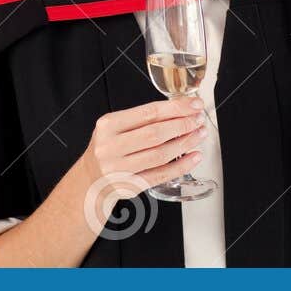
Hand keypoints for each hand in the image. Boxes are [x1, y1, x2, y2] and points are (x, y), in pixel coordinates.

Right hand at [78, 96, 205, 203]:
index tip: (193, 105)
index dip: (175, 108)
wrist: (91, 179)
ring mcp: (119, 168)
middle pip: (155, 133)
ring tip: (199, 135)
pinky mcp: (130, 186)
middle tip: (199, 120)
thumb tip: (179, 109)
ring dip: (185, 143)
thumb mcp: (115, 128)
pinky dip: (181, 166)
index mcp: (108, 125)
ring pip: (160, 154)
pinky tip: (194, 157)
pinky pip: (161, 175)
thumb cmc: (108, 149)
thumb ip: (141, 119)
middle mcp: (111, 146)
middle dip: (182, 125)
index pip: (148, 112)